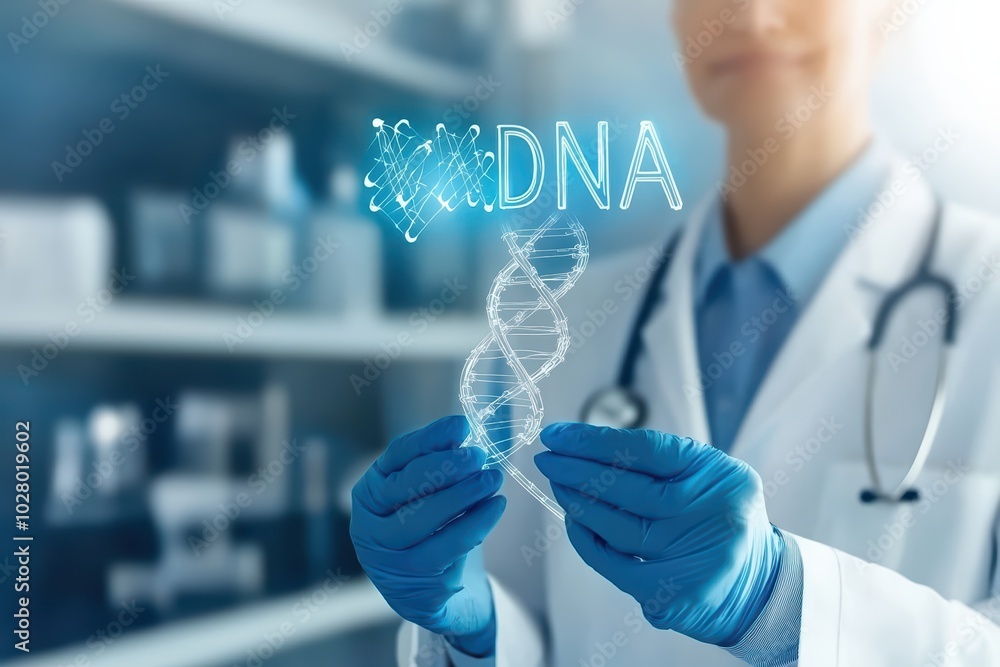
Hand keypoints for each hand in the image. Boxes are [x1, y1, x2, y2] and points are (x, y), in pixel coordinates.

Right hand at [350, 416, 505, 656]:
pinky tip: (496, 506)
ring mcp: (388, 556)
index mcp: (369, 492)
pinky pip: (449, 546)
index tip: (463, 425)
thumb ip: (436, 462)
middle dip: (447, 466)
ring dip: (464, 494)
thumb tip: (460, 430)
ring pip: (425, 517)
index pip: (398, 455)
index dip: (431, 438)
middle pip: (407, 485)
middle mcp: (369, 524)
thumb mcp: (423, 494)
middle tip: (479, 455)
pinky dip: (477, 522)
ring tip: (493, 478)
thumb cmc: (425, 529)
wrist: (422, 590)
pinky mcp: (414, 580)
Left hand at [535, 423, 783, 646]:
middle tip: (547, 457)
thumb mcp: (708, 475)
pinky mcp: (672, 593)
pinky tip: (573, 519)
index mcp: (718, 474)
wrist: (757, 585)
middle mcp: (709, 514)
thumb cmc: (719, 518)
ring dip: (577, 502)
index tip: (559, 434)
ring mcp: (692, 557)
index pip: (644, 449)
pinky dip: (586, 539)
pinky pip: (613, 562)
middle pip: (626, 487)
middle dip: (576, 469)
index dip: (593, 440)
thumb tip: (587, 445)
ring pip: (616, 525)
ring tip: (557, 482)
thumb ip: (658, 462)